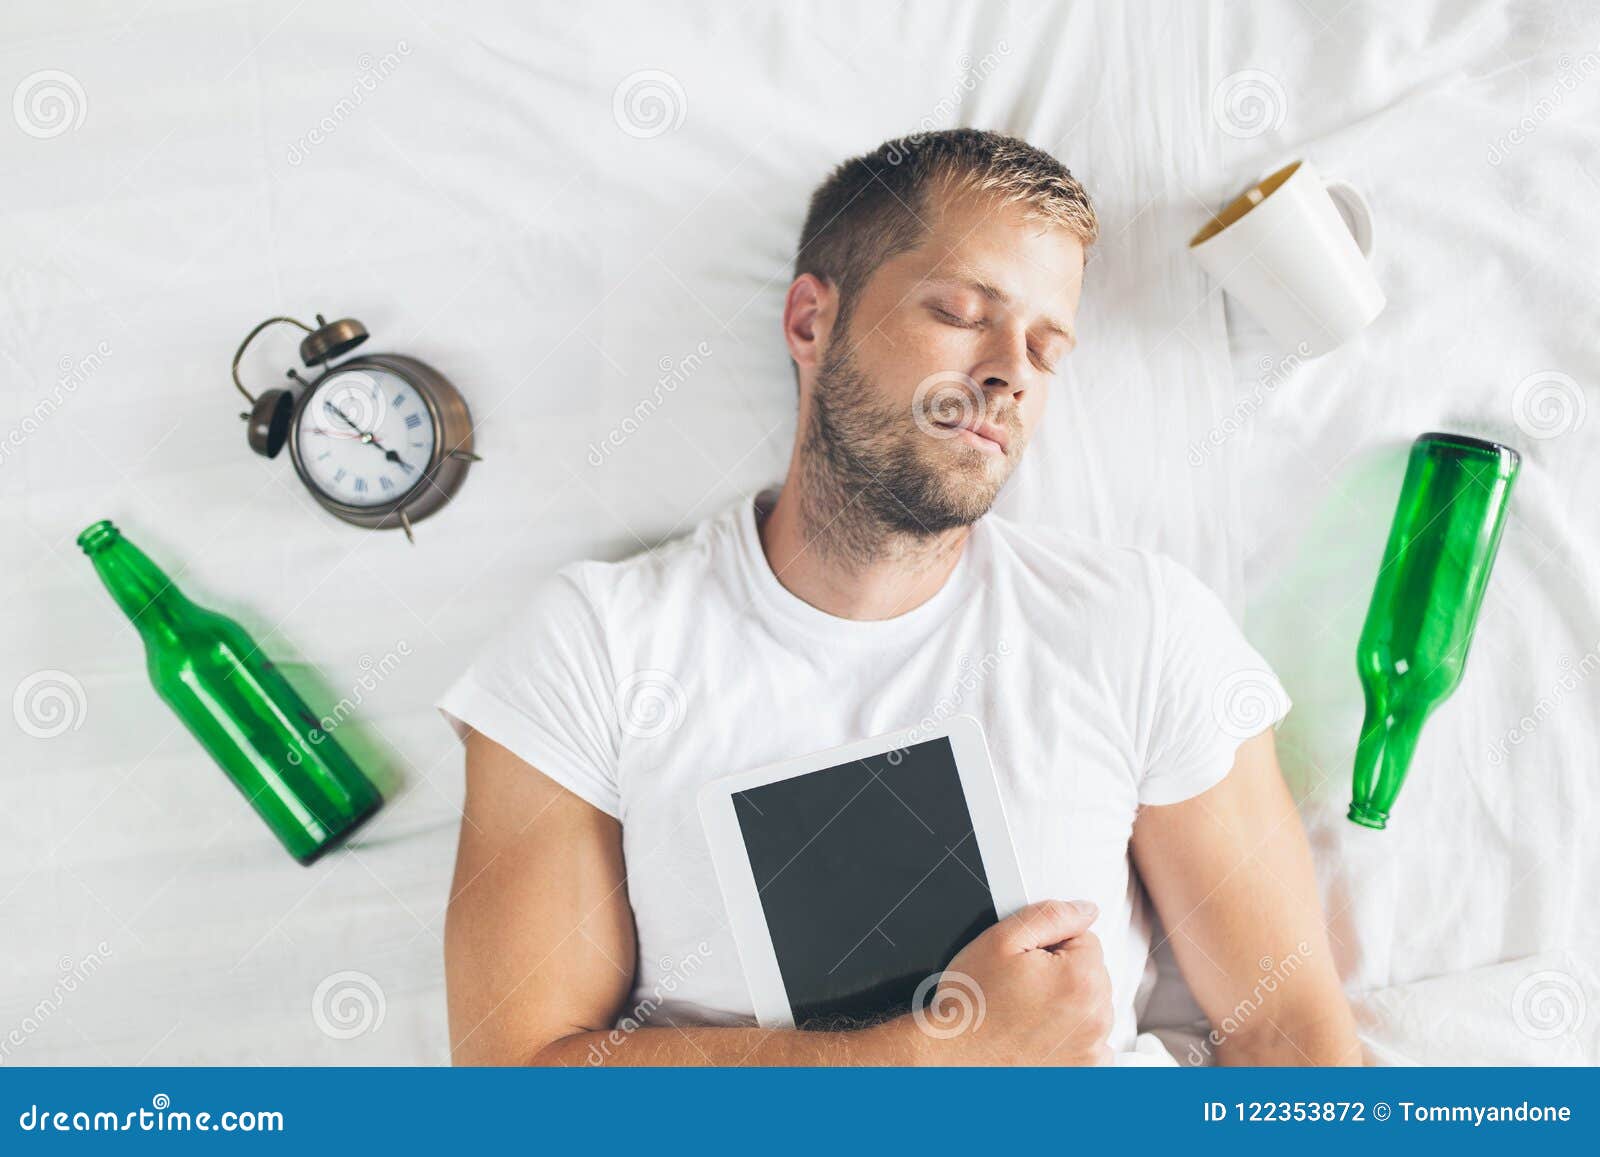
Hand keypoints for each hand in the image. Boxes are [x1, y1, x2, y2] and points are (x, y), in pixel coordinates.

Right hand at [915, 899, 1113, 1065]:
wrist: (954, 1058)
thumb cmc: (972, 1003)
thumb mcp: (1001, 940)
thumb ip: (1050, 916)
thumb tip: (1086, 910)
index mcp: (1082, 979)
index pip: (1086, 939)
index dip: (1051, 945)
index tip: (1026, 963)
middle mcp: (1096, 1017)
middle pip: (1092, 972)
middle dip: (1063, 973)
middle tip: (1021, 987)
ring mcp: (1093, 1048)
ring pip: (1091, 1004)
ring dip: (1068, 1003)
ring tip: (1026, 1013)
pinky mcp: (1086, 1070)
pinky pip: (1092, 1039)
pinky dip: (1071, 1035)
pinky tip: (1040, 1036)